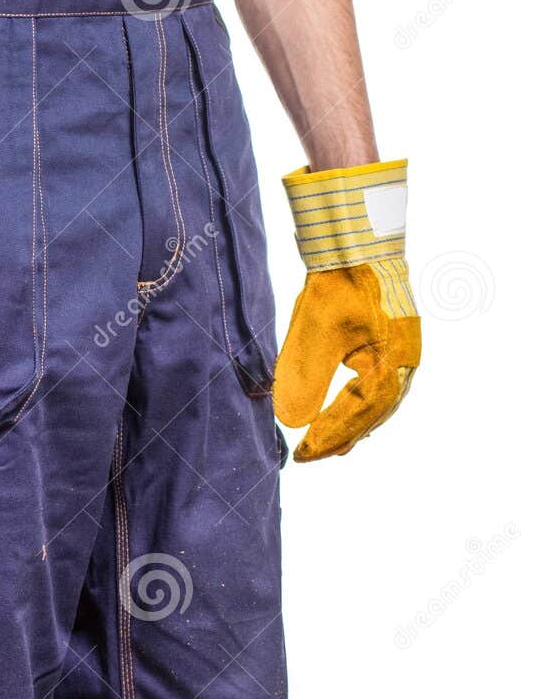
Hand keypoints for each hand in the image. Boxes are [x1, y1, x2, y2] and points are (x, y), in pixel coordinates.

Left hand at [273, 160, 420, 461]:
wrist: (360, 242)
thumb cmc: (340, 283)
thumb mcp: (315, 331)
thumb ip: (305, 378)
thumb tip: (292, 422)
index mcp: (389, 366)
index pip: (355, 415)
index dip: (326, 437)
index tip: (300, 454)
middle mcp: (404, 366)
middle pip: (372, 416)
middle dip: (339, 437)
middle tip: (307, 456)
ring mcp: (404, 355)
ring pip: (379, 404)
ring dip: (353, 425)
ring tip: (327, 445)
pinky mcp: (397, 344)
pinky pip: (381, 387)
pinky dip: (362, 406)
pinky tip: (348, 412)